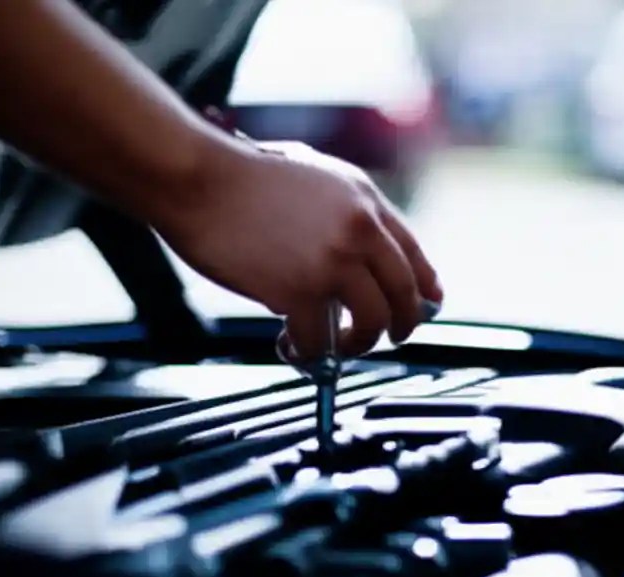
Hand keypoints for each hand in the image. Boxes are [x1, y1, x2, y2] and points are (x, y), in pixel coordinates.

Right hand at [151, 138, 441, 361]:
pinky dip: (310, 353)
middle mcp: (360, 229)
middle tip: (389, 338)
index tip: (425, 307)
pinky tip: (293, 346)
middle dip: (402, 325)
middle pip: (404, 293)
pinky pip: (321, 339)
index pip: (413, 253)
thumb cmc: (241, 176)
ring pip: (374, 322)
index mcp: (365, 200)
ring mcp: (334, 261)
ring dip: (359, 343)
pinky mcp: (301, 290)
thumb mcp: (314, 175)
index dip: (424, 287)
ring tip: (339, 347)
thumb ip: (344, 212)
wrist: (197, 177)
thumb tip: (360, 257)